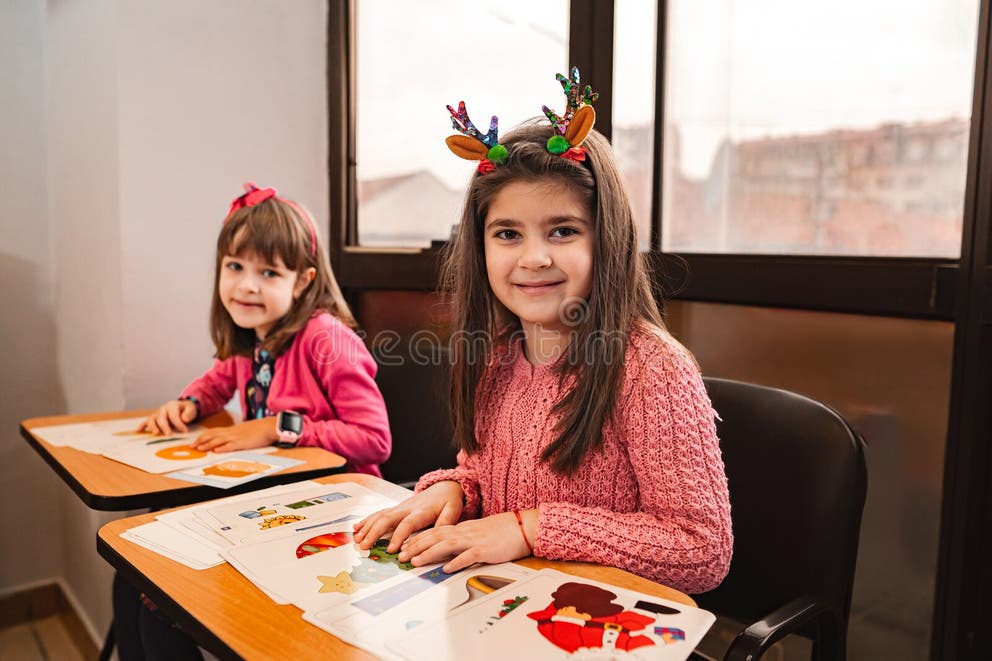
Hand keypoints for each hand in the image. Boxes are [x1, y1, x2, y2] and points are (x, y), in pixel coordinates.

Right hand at [138, 400, 196, 434]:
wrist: (181, 408)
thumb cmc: (186, 410)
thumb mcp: (191, 409)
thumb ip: (189, 413)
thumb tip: (184, 419)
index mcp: (172, 405)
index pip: (174, 415)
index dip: (179, 423)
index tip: (185, 431)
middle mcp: (163, 409)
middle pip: (162, 418)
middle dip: (165, 426)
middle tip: (169, 435)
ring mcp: (157, 414)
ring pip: (152, 419)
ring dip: (153, 427)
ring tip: (156, 433)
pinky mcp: (153, 419)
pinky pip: (146, 421)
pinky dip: (142, 426)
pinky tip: (138, 431)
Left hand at [189, 417, 276, 451]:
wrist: (270, 426)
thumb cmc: (260, 429)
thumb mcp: (245, 430)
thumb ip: (237, 434)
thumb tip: (229, 440)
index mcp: (232, 429)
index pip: (214, 431)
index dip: (203, 436)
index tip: (196, 441)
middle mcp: (232, 432)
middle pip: (213, 435)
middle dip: (201, 441)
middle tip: (192, 446)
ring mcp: (237, 437)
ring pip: (219, 440)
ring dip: (208, 445)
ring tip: (199, 449)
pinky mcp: (243, 443)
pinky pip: (231, 446)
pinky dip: (223, 448)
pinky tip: (216, 451)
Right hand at [352, 481, 463, 552]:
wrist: (444, 487)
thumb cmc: (448, 501)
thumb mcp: (453, 510)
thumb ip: (446, 522)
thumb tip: (438, 534)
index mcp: (421, 511)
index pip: (407, 524)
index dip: (399, 536)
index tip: (391, 550)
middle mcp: (407, 508)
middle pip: (387, 519)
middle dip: (374, 532)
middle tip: (364, 546)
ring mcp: (399, 507)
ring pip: (380, 515)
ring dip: (367, 527)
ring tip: (357, 540)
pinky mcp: (396, 509)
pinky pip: (379, 513)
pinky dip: (366, 520)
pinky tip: (356, 528)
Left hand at [396, 509, 537, 573]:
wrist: (523, 526)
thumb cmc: (502, 531)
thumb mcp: (478, 533)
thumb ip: (462, 540)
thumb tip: (447, 551)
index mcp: (463, 528)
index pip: (435, 531)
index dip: (418, 539)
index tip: (404, 546)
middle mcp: (465, 532)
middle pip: (436, 536)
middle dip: (416, 545)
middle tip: (401, 555)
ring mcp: (475, 540)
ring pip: (447, 544)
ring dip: (429, 553)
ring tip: (415, 561)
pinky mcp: (486, 550)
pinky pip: (469, 556)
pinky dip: (456, 562)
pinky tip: (446, 568)